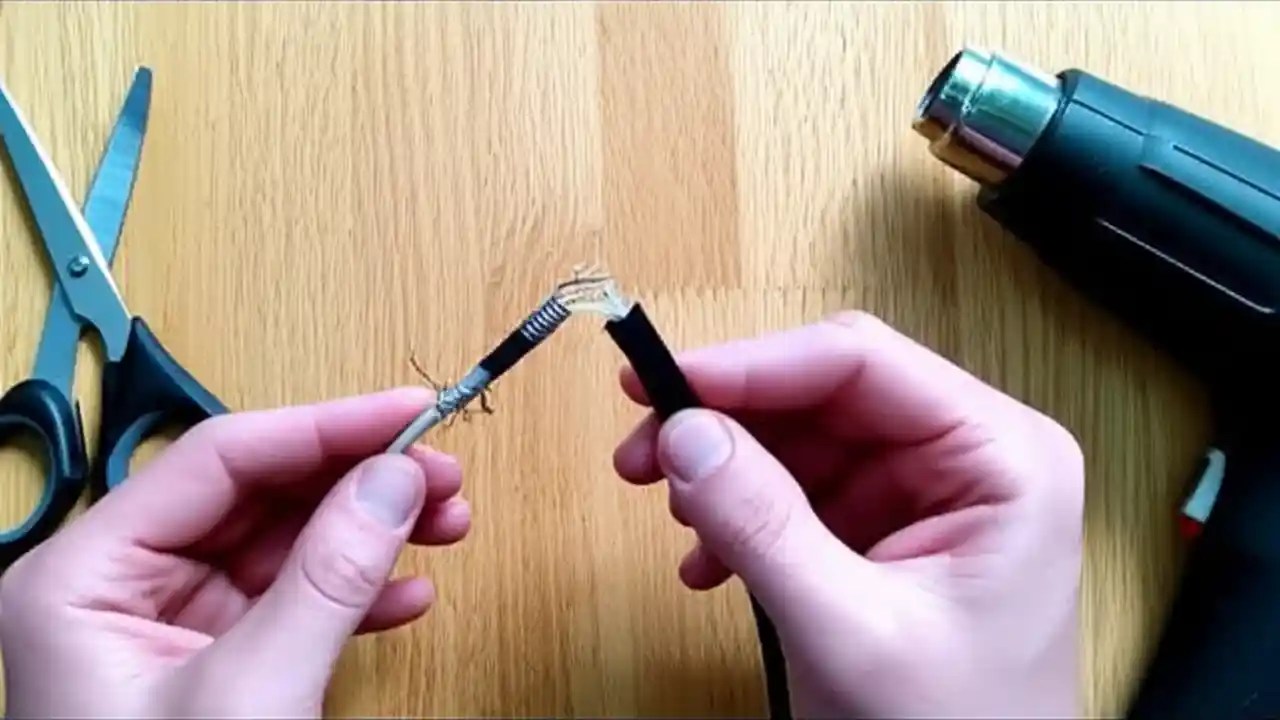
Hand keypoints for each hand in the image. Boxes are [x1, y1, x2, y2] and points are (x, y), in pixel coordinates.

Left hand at [0, 388, 469, 717]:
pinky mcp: (216, 667)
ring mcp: (171, 630)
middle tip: (440, 472)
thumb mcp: (251, 696)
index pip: (218, 460)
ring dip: (369, 530)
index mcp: (86, 576)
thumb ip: (326, 579)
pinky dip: (358, 592)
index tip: (406, 412)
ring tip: (446, 521)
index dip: (323, 427)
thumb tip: (392, 481)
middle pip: (256, 495)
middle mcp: (122, 589)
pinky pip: (294, 601)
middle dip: (356, 479)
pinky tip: (410, 590)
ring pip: (284, 545)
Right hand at [613, 312, 1082, 717]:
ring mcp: (926, 495)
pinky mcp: (887, 530)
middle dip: (727, 420)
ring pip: (799, 439)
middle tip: (644, 447)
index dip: (753, 364)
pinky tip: (710, 562)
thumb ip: (763, 528)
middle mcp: (969, 458)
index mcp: (1002, 458)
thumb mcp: (850, 632)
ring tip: (676, 517)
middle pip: (822, 394)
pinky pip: (798, 491)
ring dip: (726, 471)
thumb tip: (686, 434)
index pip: (860, 363)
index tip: (667, 381)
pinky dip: (742, 516)